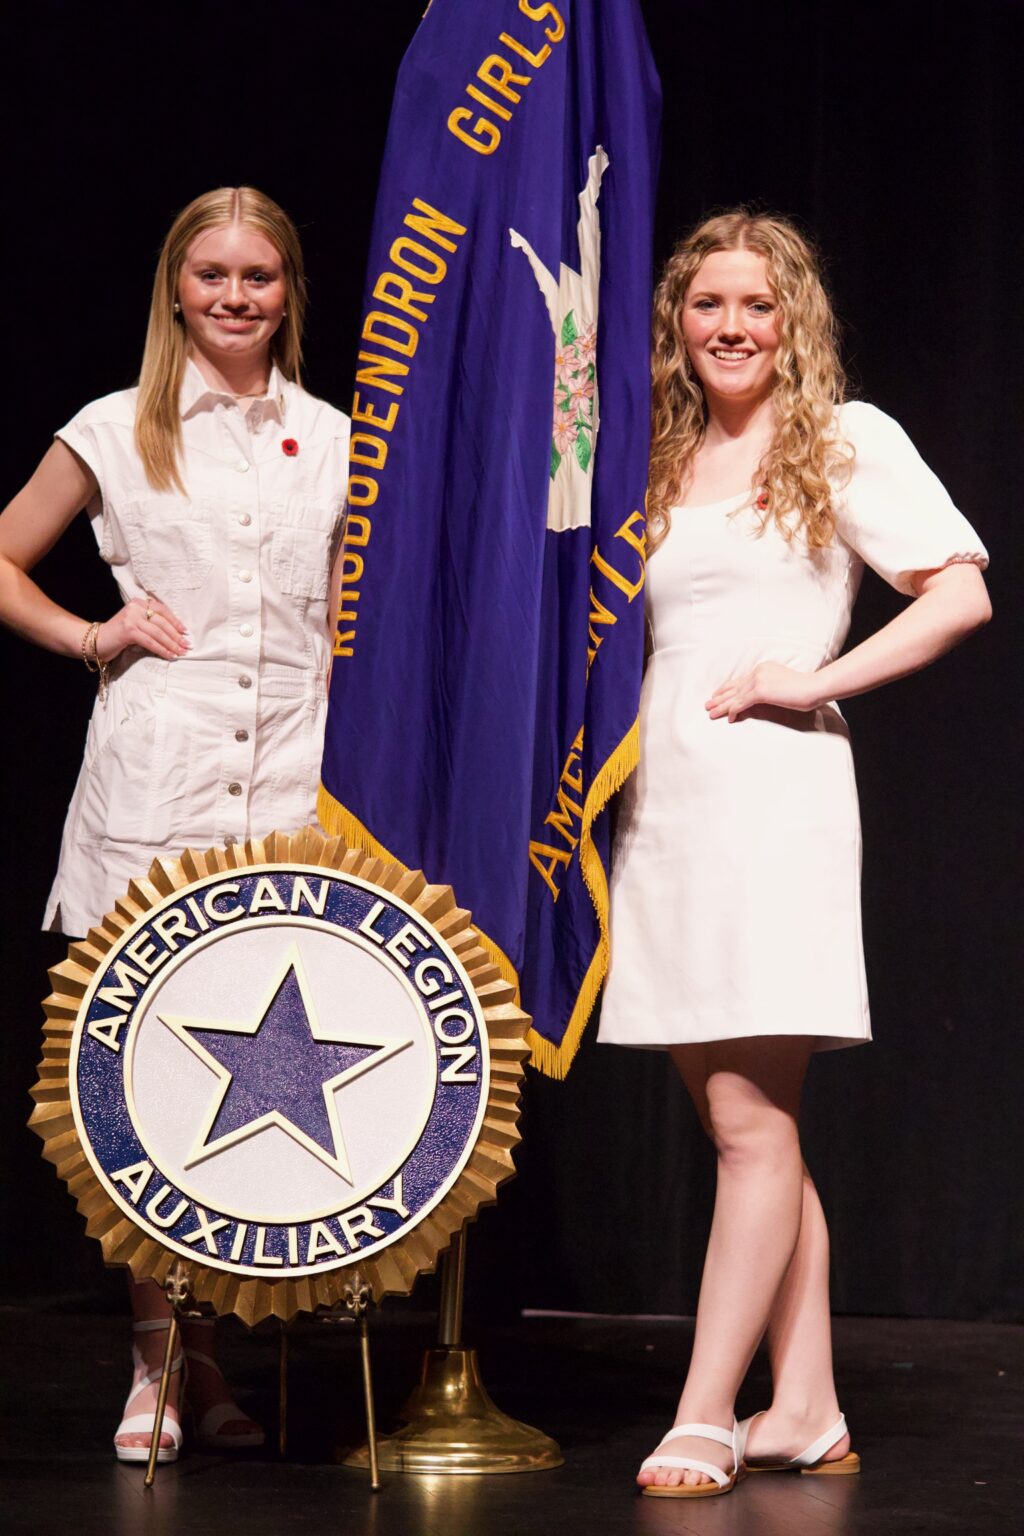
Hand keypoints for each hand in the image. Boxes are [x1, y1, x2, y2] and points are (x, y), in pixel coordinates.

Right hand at [96, 596, 189, 662]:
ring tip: (180, 652)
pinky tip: (169, 656)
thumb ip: (150, 622)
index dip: (175, 621)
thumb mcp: (135, 623)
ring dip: (171, 644)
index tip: (185, 632)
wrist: (95, 641)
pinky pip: (150, 642)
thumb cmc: (118, 635)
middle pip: (162, 622)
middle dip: (176, 636)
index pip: (162, 610)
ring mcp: (131, 618)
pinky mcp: (128, 631)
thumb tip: (175, 632)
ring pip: (158, 633)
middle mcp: (135, 607)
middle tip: (186, 645)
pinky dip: (161, 649)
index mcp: (138, 602)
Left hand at [705, 661, 820, 721]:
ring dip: (721, 706)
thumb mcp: (783, 685)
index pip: (740, 680)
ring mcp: (759, 680)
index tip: (717, 695)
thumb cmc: (804, 689)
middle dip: (719, 697)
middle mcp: (758, 671)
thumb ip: (769, 688)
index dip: (727, 688)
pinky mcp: (761, 691)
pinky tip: (729, 719)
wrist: (814, 687)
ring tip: (711, 714)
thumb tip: (761, 697)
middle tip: (707, 705)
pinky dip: (733, 711)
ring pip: (734, 696)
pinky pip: (741, 703)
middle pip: (734, 687)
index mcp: (763, 668)